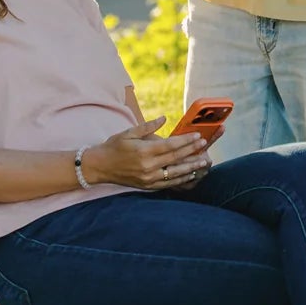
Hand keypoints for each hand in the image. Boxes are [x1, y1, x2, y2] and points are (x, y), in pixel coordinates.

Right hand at [82, 118, 210, 189]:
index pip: (170, 145)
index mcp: (143, 151)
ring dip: (191, 167)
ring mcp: (148, 178)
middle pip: (175, 158)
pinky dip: (181, 179)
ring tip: (204, 162)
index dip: (186, 141)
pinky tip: (190, 174)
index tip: (198, 136)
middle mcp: (148, 166)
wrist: (100, 167)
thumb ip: (148, 126)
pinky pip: (169, 183)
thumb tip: (164, 118)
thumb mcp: (129, 132)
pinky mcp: (148, 186)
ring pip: (175, 173)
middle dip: (192, 151)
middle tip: (205, 145)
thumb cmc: (113, 146)